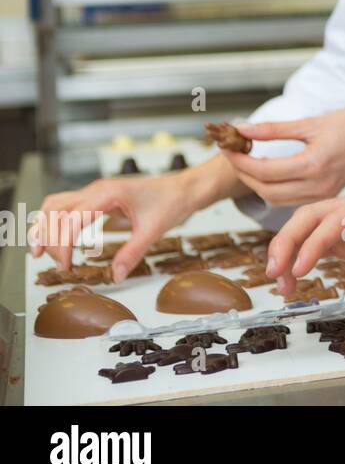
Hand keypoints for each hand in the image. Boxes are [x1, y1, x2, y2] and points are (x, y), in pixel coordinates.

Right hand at [28, 171, 205, 283]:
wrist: (184, 188)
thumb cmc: (172, 201)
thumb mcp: (153, 230)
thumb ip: (132, 253)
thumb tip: (115, 276)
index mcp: (107, 194)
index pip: (70, 219)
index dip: (62, 245)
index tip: (66, 267)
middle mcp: (96, 190)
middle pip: (55, 211)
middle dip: (49, 239)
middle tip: (59, 265)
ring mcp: (94, 192)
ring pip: (55, 205)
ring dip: (44, 227)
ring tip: (40, 253)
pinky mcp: (97, 198)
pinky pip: (65, 206)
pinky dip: (54, 222)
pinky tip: (53, 240)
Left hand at [223, 102, 344, 205]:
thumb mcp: (312, 122)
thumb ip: (274, 129)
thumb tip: (242, 129)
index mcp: (314, 164)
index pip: (264, 170)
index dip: (240, 160)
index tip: (227, 145)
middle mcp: (319, 184)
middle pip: (266, 190)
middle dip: (244, 173)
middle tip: (232, 153)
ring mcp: (324, 192)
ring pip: (277, 199)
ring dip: (257, 183)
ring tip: (248, 160)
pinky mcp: (328, 193)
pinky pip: (292, 199)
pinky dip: (275, 188)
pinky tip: (271, 171)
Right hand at [264, 183, 344, 292]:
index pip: (338, 216)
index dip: (316, 240)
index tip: (301, 266)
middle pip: (312, 215)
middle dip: (288, 241)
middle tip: (274, 272)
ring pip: (308, 229)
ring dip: (287, 253)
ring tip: (279, 284)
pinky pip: (316, 245)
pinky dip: (299, 261)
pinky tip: (291, 281)